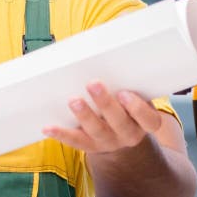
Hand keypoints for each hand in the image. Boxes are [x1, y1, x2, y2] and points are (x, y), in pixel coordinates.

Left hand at [42, 82, 162, 153]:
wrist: (119, 132)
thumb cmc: (126, 103)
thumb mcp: (135, 93)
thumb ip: (127, 80)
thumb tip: (105, 50)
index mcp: (144, 121)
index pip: (148, 119)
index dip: (138, 109)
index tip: (125, 93)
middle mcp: (128, 134)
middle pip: (119, 122)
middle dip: (105, 103)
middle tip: (93, 84)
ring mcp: (109, 142)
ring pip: (97, 132)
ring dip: (84, 115)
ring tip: (74, 100)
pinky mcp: (91, 146)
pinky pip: (76, 142)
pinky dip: (62, 134)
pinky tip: (48, 127)